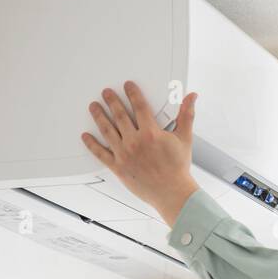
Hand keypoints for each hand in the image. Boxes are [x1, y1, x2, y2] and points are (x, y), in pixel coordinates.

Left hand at [81, 81, 200, 225]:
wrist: (172, 192)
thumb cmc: (178, 168)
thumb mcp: (184, 138)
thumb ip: (186, 115)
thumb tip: (191, 97)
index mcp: (151, 133)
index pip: (139, 106)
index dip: (132, 94)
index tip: (127, 86)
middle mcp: (135, 141)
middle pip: (120, 115)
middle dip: (112, 101)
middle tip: (106, 93)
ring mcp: (124, 154)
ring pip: (107, 130)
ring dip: (99, 116)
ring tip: (94, 107)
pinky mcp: (118, 167)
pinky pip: (101, 153)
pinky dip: (92, 144)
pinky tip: (86, 136)